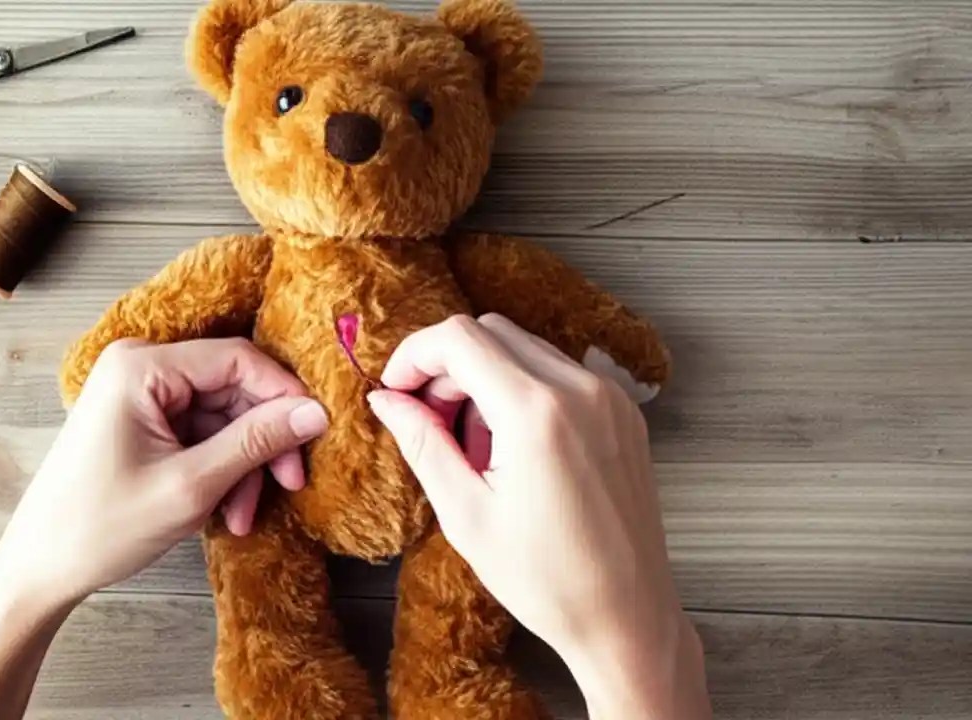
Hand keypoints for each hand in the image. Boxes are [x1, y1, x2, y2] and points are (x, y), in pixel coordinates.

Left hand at [0, 338, 328, 606]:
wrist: (40, 569)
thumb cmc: (100, 527)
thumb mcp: (191, 486)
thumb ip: (255, 442)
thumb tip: (315, 412)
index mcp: (141, 367)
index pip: (237, 359)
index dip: (284, 395)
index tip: (317, 434)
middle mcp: (139, 368)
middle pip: (232, 388)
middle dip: (262, 441)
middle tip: (290, 484)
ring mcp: (138, 395)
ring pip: (221, 417)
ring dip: (243, 465)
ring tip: (245, 516)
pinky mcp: (141, 422)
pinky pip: (200, 434)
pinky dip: (220, 470)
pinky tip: (226, 511)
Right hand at [367, 314, 708, 719]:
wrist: (626, 616)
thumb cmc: (547, 579)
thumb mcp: (465, 514)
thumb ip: (422, 443)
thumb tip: (385, 400)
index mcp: (537, 413)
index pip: (458, 338)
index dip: (414, 355)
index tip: (395, 390)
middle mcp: (580, 390)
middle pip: (491, 331)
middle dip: (447, 363)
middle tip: (427, 417)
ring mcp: (610, 398)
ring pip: (525, 346)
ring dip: (484, 374)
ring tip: (470, 441)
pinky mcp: (624, 413)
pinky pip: (559, 372)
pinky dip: (522, 388)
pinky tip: (510, 445)